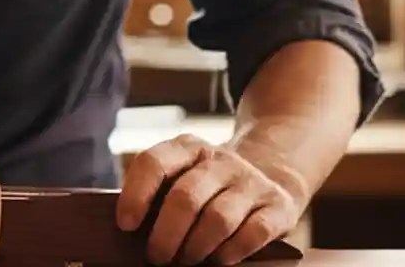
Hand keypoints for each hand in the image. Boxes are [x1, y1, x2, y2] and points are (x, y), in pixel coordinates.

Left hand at [116, 134, 305, 265]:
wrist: (272, 173)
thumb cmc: (210, 186)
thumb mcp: (185, 173)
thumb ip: (158, 192)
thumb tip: (126, 230)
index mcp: (189, 148)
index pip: (154, 162)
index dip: (135, 195)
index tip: (126, 225)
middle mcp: (221, 160)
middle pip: (185, 197)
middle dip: (165, 235)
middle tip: (156, 257)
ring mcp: (252, 181)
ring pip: (218, 219)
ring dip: (195, 248)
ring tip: (185, 261)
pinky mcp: (278, 206)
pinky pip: (252, 233)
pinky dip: (229, 253)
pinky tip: (216, 260)